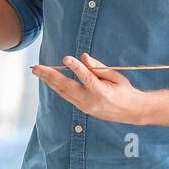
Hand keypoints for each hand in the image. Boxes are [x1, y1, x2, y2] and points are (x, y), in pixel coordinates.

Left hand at [31, 53, 148, 124]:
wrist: (132, 111)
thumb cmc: (125, 90)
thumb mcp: (116, 76)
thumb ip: (98, 67)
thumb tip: (83, 56)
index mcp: (102, 92)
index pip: (86, 78)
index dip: (76, 67)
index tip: (66, 58)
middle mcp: (91, 101)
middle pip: (67, 87)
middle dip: (50, 76)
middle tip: (36, 67)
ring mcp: (85, 106)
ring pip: (63, 92)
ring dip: (49, 81)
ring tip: (37, 71)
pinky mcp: (82, 108)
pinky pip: (66, 96)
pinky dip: (57, 87)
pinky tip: (48, 79)